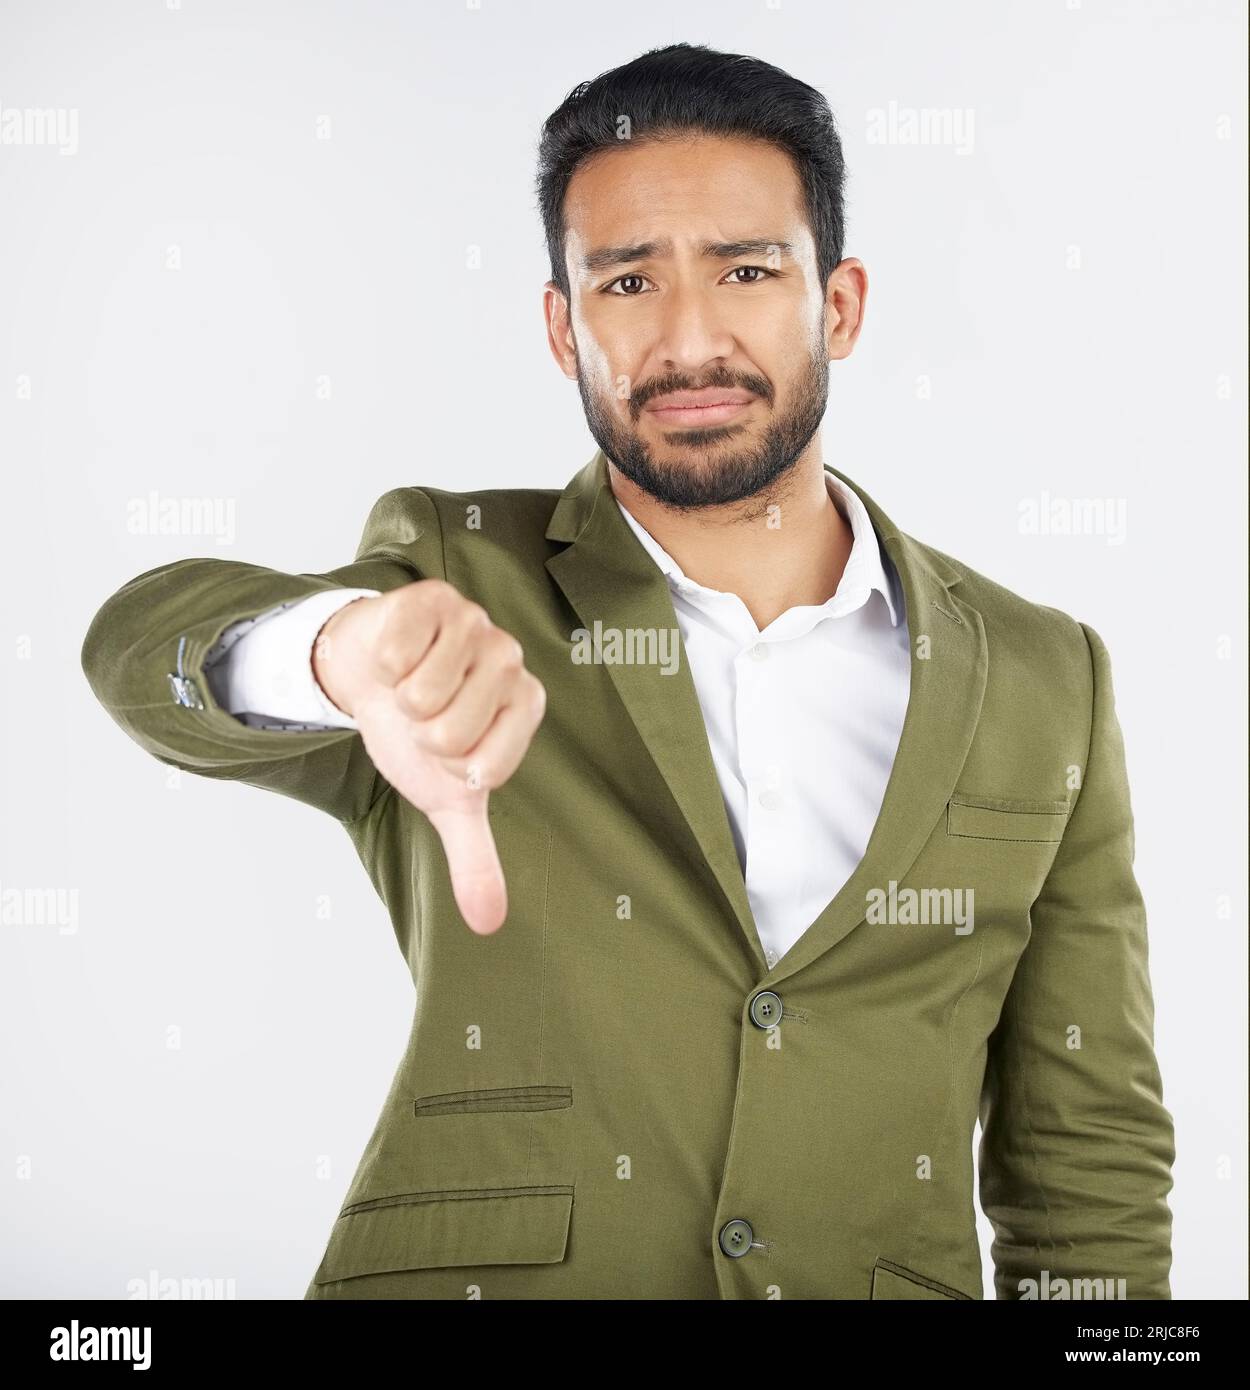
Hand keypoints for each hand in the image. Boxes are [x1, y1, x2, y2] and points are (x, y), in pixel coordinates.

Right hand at [312, 580, 545, 934]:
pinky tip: (395, 655)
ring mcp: (475, 623)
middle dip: (420, 735)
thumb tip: (488, 923)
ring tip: (407, 685)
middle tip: (422, 716)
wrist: (371, 674)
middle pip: (451, 731)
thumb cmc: (418, 733)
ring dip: (399, 698)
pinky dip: (382, 663)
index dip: (449, 768)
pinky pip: (397, 649)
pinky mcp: (432, 598)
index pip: (485, 766)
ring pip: (423, 691)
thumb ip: (475, 858)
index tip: (448, 751)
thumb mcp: (446, 798)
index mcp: (526, 706)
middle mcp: (511, 660)